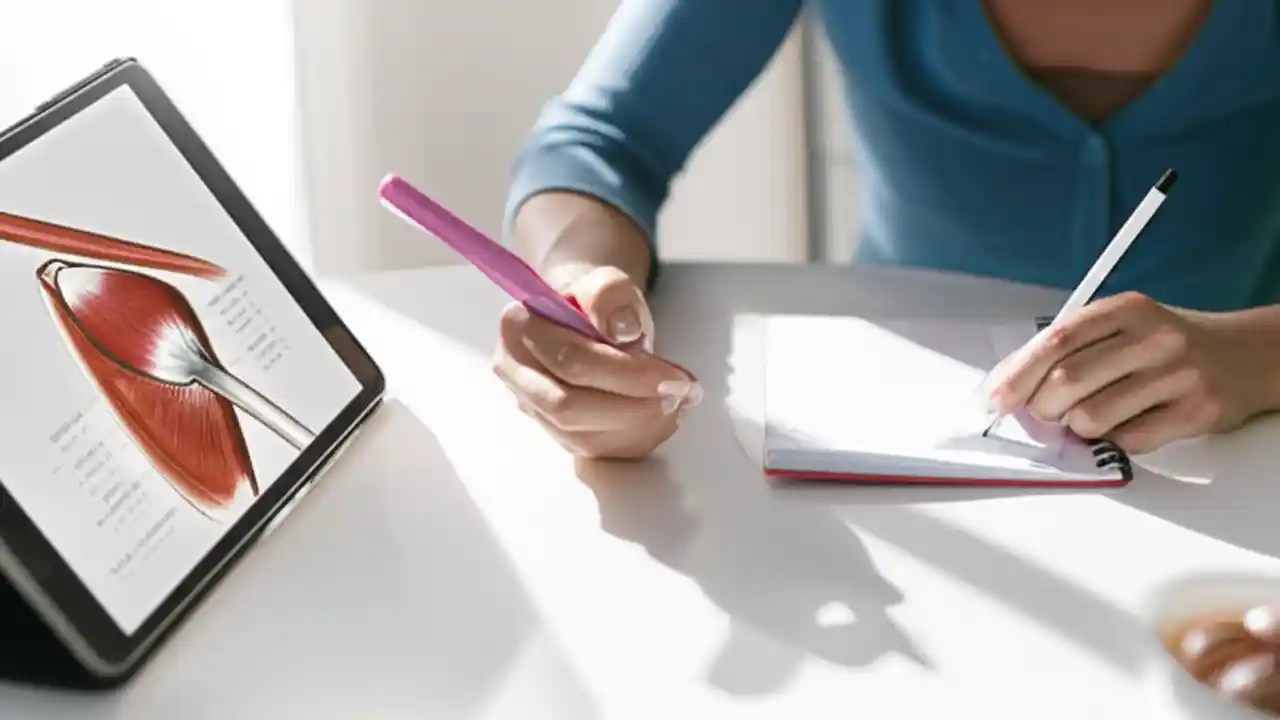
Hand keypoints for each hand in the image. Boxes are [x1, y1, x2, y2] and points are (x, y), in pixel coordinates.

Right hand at [492, 265, 700, 458]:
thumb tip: (621, 330)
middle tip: (682, 392)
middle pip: (571, 406)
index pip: (571, 361)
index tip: (674, 374)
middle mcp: (516, 376)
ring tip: (679, 400)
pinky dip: (638, 438)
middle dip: (633, 404)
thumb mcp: (608, 282)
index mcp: (517, 330)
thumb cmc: (596, 303)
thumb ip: (609, 293)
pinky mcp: (558, 435)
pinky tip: (666, 416)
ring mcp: (535, 411)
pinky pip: (599, 450)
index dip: (625, 373)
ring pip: (584, 436)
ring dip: (639, 424)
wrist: (589, 320)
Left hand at [987, 292, 1270, 453]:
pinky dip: (1113, 442)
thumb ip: (1072, 350)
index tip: (996, 399)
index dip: (1018, 373)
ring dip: (1077, 429)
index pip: (1057, 340)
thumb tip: (1012, 387)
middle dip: (1042, 408)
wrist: (1244, 356)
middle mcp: (1154, 337)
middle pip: (1067, 380)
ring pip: (1093, 416)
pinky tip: (1125, 426)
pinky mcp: (1196, 412)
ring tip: (1090, 418)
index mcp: (1125, 309)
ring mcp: (1178, 374)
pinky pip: (1129, 440)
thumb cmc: (1166, 346)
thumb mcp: (1122, 328)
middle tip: (1043, 416)